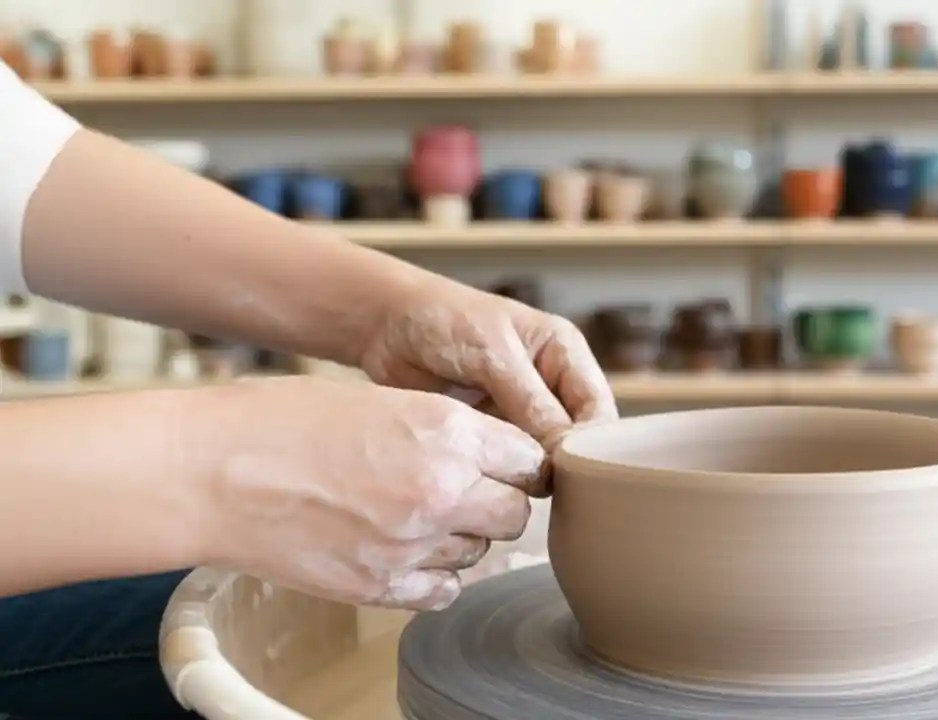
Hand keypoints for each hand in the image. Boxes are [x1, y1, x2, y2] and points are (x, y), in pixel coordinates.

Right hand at [189, 376, 544, 610]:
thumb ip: (443, 430)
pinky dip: (433, 574)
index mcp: (445, 430)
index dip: (516, 462)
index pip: (528, 460)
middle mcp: (440, 489)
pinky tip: (403, 549)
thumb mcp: (379, 399)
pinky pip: (442, 589)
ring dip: (461, 537)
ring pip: (479, 553)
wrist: (208, 472)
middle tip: (465, 492)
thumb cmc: (281, 422)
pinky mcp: (379, 585)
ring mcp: (411, 543)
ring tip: (415, 514)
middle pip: (515, 514)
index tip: (501, 464)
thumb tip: (488, 455)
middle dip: (497, 502)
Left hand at [360, 281, 617, 486]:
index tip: (568, 470)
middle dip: (565, 464)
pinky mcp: (491, 432)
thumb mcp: (493, 355)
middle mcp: (551, 385)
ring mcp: (520, 412)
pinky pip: (509, 460)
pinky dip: (506, 476)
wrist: (385, 325)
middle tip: (545, 490)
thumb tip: (562, 452)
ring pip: (544, 454)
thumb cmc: (443, 320)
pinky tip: (496, 490)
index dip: (590, 443)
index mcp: (565, 354)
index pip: (598, 409)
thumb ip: (530, 401)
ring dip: (534, 473)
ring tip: (520, 493)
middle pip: (577, 438)